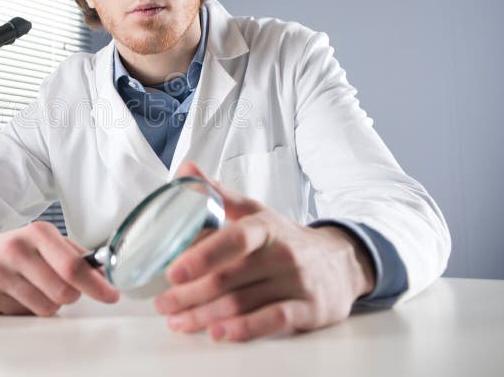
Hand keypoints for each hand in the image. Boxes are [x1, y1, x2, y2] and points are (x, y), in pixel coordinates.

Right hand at [0, 222, 118, 315]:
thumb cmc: (20, 249)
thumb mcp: (48, 241)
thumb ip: (78, 256)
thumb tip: (105, 274)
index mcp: (38, 232)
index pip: (73, 265)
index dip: (96, 284)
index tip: (111, 295)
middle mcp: (16, 249)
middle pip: (62, 292)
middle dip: (71, 295)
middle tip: (64, 288)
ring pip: (45, 308)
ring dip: (49, 304)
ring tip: (37, 288)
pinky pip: (23, 315)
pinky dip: (27, 309)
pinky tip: (17, 293)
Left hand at [153, 162, 374, 340]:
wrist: (341, 262)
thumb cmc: (284, 238)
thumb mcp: (254, 212)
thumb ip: (217, 194)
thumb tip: (184, 169)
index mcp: (263, 227)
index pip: (233, 240)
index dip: (202, 257)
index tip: (172, 272)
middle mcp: (282, 253)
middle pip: (229, 278)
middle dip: (190, 295)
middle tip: (163, 304)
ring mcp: (296, 282)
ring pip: (243, 302)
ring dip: (205, 316)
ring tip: (178, 321)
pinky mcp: (309, 309)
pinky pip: (273, 320)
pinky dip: (244, 329)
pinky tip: (219, 333)